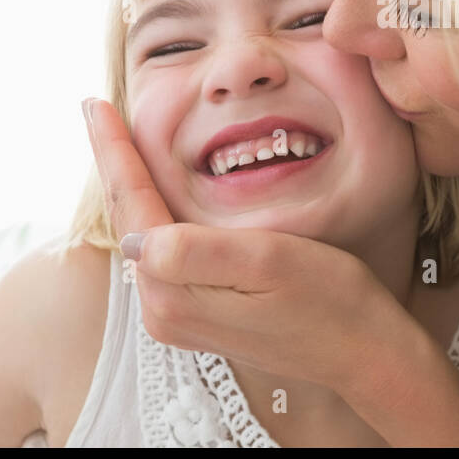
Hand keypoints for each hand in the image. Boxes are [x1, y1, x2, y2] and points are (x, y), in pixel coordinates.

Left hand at [80, 97, 414, 391]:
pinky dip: (155, 213)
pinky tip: (157, 192)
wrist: (365, 352)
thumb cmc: (330, 301)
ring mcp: (181, 318)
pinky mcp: (202, 316)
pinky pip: (164, 254)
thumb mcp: (269, 262)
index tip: (94, 106)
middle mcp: (166, 312)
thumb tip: (139, 239)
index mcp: (175, 293)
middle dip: (114, 164)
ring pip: (145, 237)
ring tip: (119, 142)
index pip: (133, 207)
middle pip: (130, 221)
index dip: (114, 152)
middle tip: (97, 111)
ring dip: (131, 187)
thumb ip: (198, 251)